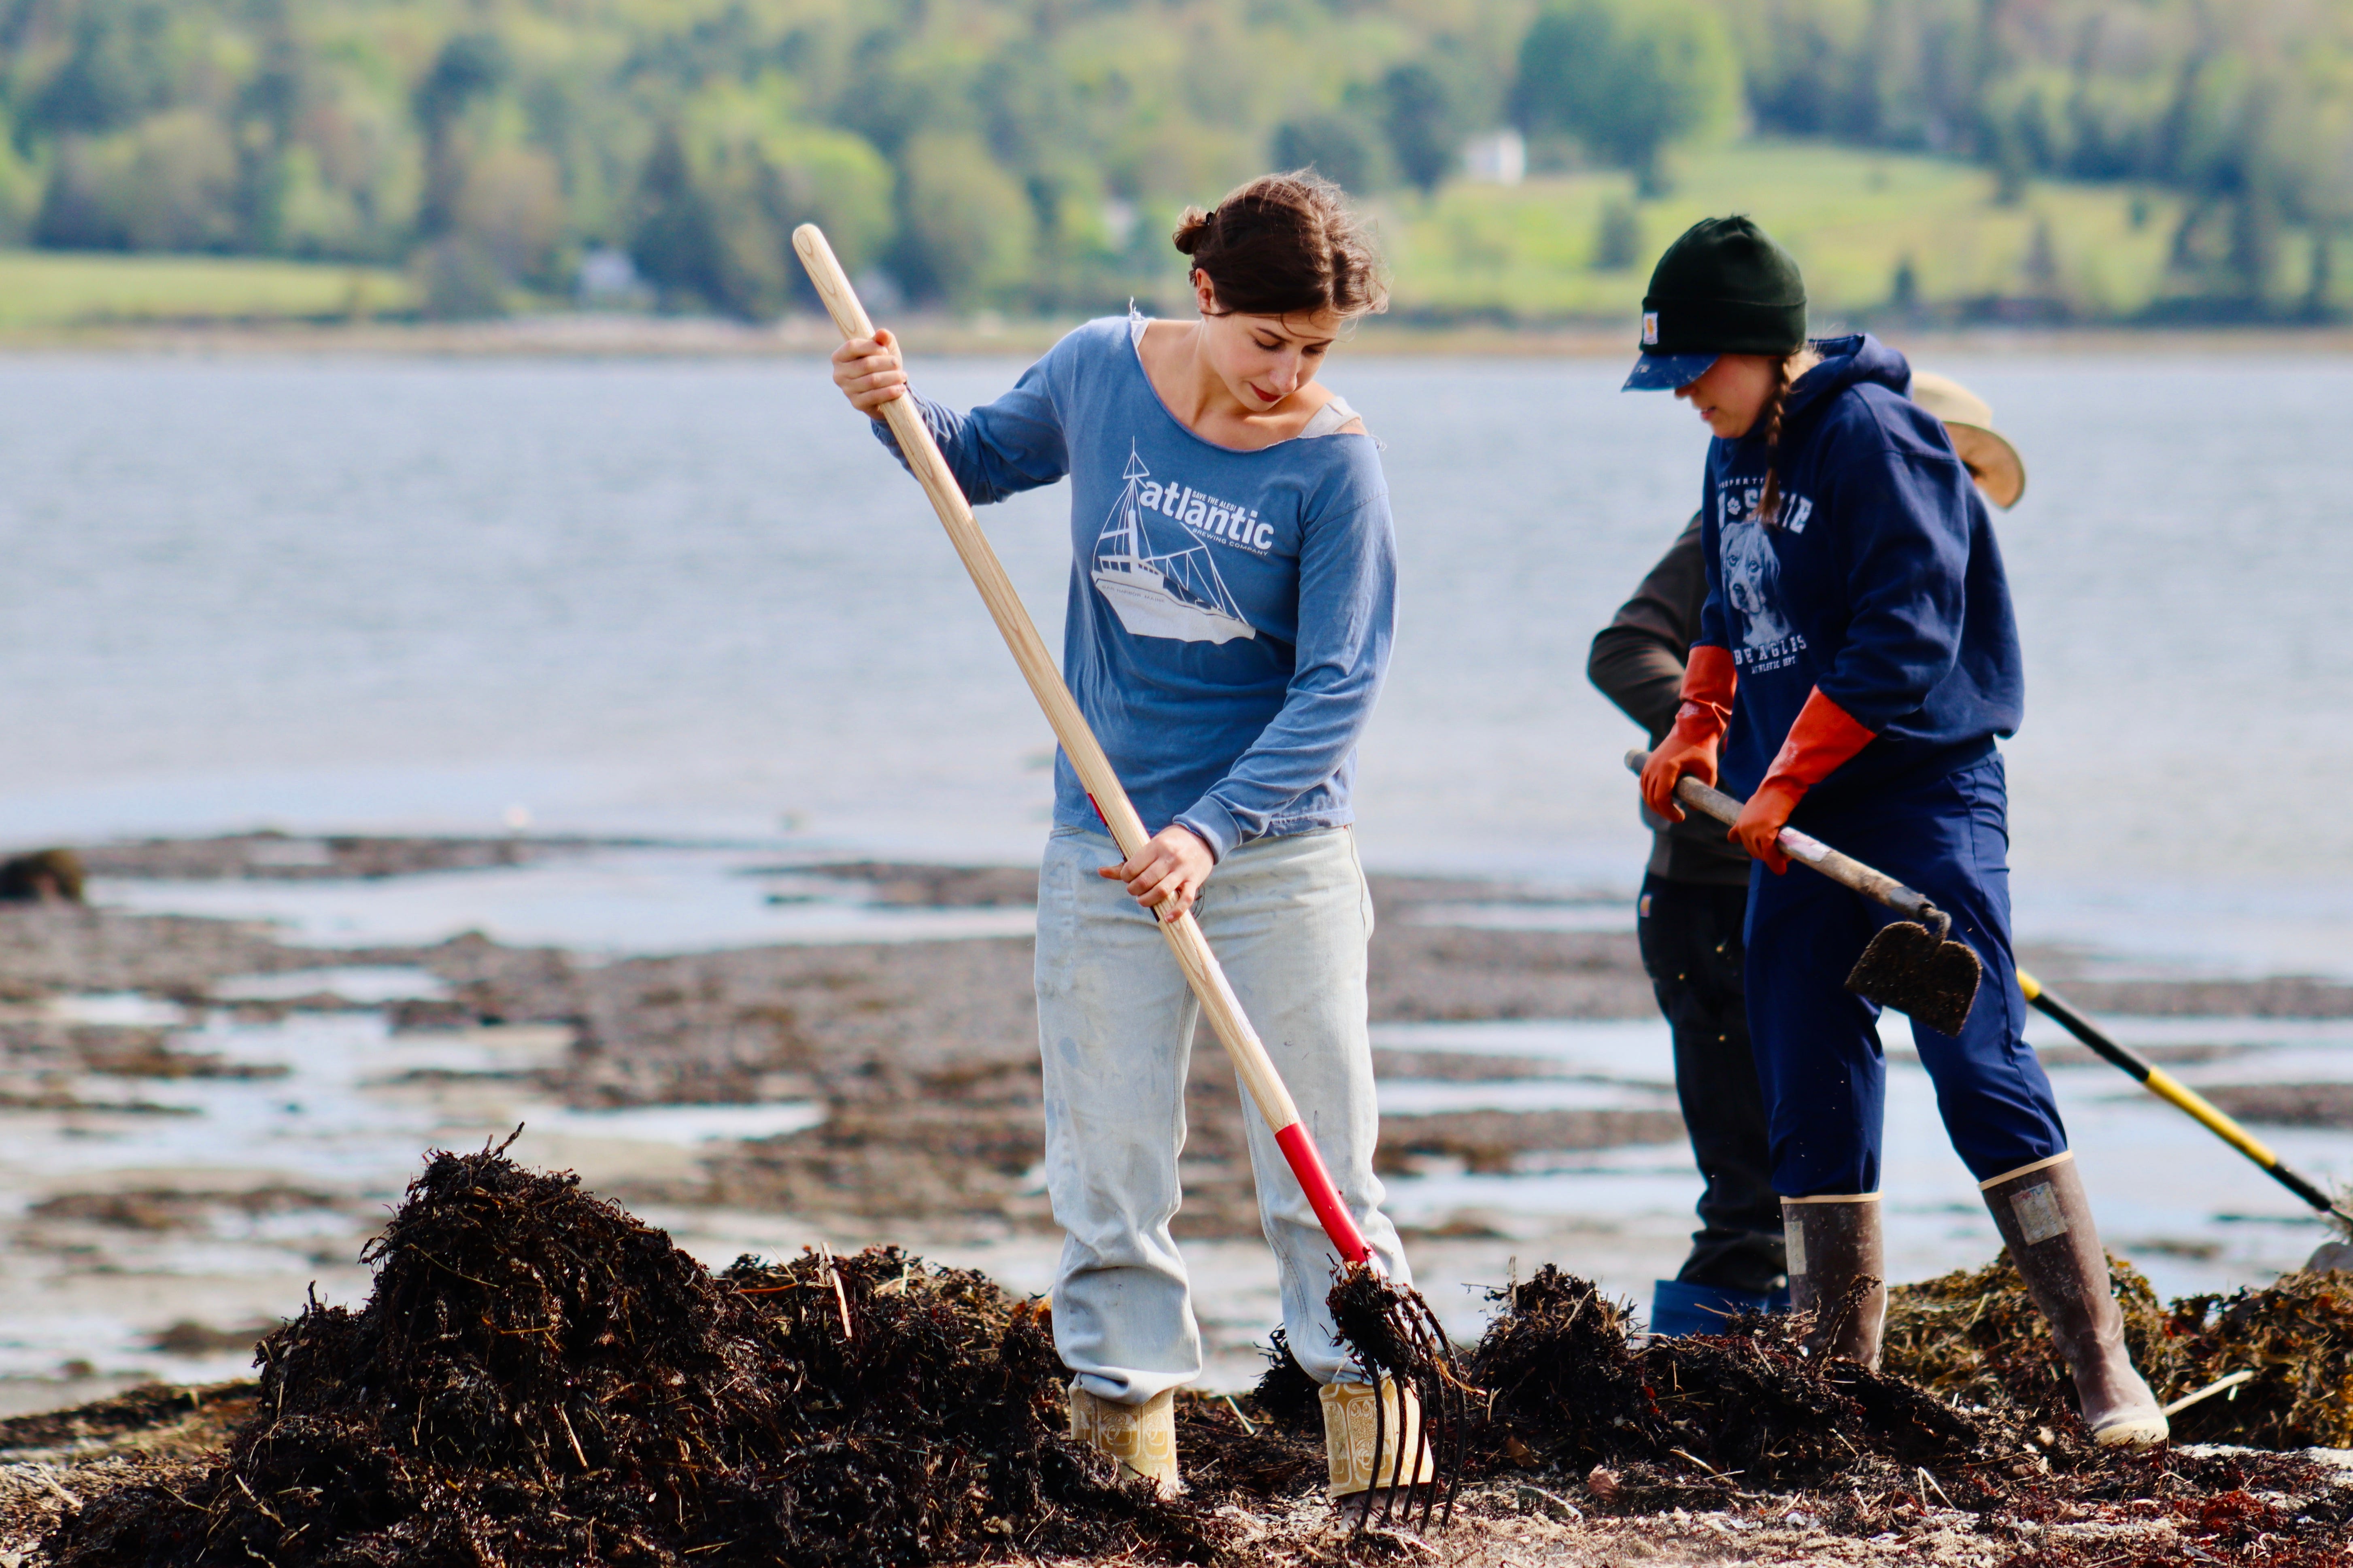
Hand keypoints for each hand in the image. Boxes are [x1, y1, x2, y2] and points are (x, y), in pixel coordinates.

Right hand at [831, 329, 906, 417]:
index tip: (885, 350)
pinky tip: (900, 389)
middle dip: (885, 363)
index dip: (871, 346)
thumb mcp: (884, 350)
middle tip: (897, 364)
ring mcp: (847, 390)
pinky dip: (889, 392)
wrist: (884, 391)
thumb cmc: (882, 365)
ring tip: (903, 376)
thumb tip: (883, 333)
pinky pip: (874, 396)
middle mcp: (839, 374)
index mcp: (840, 357)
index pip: (852, 346)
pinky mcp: (857, 403)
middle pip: (865, 364)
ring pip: (872, 380)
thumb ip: (883, 339)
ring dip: (891, 377)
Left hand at [1098, 826, 1213, 918]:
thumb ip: (1128, 862)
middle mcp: (1169, 858)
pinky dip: (1176, 911)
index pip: (1133, 866)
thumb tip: (1100, 871)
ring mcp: (1183, 871)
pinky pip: (1186, 900)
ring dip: (1148, 900)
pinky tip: (1166, 918)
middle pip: (1145, 881)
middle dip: (1134, 890)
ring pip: (1162, 891)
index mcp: (1156, 846)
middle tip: (1134, 890)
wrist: (1202, 836)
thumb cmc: (1170, 842)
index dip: (1125, 876)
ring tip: (1143, 900)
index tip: (1127, 878)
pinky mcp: (1194, 881)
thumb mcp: (1150, 845)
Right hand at [1639, 732, 1718, 821]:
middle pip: (1651, 799)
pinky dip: (1650, 794)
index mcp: (1668, 768)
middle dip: (1663, 811)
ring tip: (1670, 808)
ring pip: (1645, 792)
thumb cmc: (1703, 749)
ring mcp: (1649, 764)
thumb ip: (1703, 792)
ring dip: (1655, 804)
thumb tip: (1691, 807)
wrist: (1693, 728)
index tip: (1681, 818)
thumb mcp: (1709, 773)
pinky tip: (1662, 798)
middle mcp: (1654, 767)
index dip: (1669, 813)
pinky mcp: (1649, 762)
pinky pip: (1644, 784)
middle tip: (1677, 816)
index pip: (1661, 799)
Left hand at [1732, 778, 1805, 873]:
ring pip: (1762, 855)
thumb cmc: (1774, 795)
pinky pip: (1769, 853)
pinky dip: (1776, 862)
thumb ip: (1751, 822)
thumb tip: (1742, 837)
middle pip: (1754, 852)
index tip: (1765, 851)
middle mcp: (1743, 828)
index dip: (1755, 848)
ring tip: (1787, 856)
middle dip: (1769, 856)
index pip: (1739, 841)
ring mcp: (1751, 831)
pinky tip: (1782, 868)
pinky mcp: (1764, 833)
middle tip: (1784, 854)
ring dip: (1775, 859)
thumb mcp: (1757, 808)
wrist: (1780, 785)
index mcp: (1740, 822)